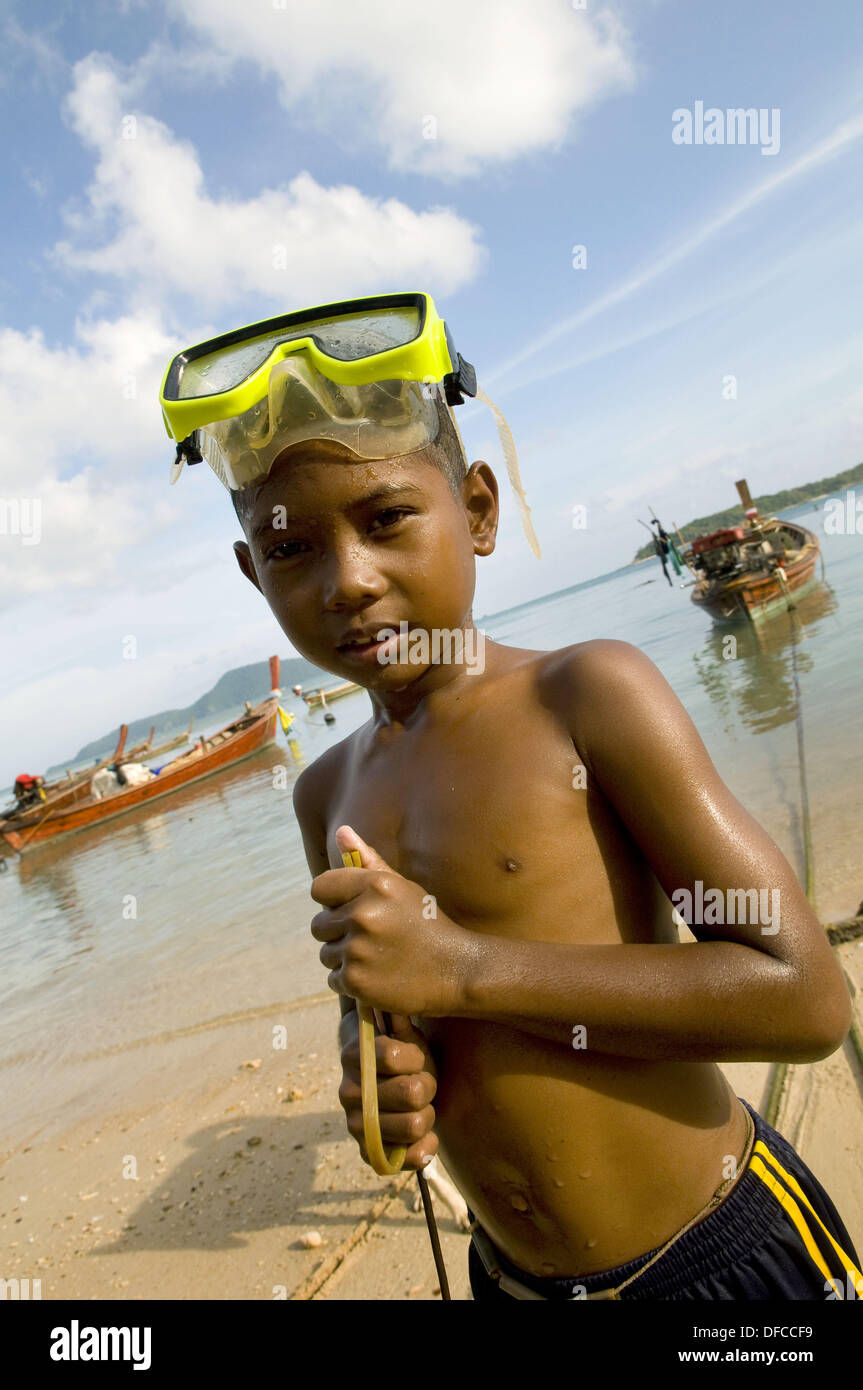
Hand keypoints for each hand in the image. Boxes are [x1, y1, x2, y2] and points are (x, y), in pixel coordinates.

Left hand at [310, 825, 473, 1016]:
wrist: (458, 969)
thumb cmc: (427, 923)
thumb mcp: (402, 887)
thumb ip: (368, 859)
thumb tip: (341, 831)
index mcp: (374, 885)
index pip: (320, 888)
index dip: (333, 901)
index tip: (353, 911)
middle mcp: (362, 914)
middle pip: (319, 925)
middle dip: (339, 933)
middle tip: (372, 938)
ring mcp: (358, 949)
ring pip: (326, 954)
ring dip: (345, 959)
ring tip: (378, 958)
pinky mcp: (357, 981)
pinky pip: (333, 979)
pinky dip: (352, 982)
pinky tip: (378, 976)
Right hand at [338, 1009, 438, 1170]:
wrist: (399, 1089)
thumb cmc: (407, 1056)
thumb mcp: (407, 1033)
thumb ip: (400, 1017)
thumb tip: (391, 995)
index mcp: (353, 1055)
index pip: (391, 1055)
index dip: (415, 1056)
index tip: (417, 1055)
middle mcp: (348, 1092)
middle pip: (411, 1093)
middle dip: (428, 1086)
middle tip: (425, 1082)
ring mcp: (356, 1125)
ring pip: (414, 1124)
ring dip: (428, 1114)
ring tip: (423, 1106)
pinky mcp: (369, 1153)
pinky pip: (407, 1158)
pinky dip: (425, 1147)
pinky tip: (426, 1134)